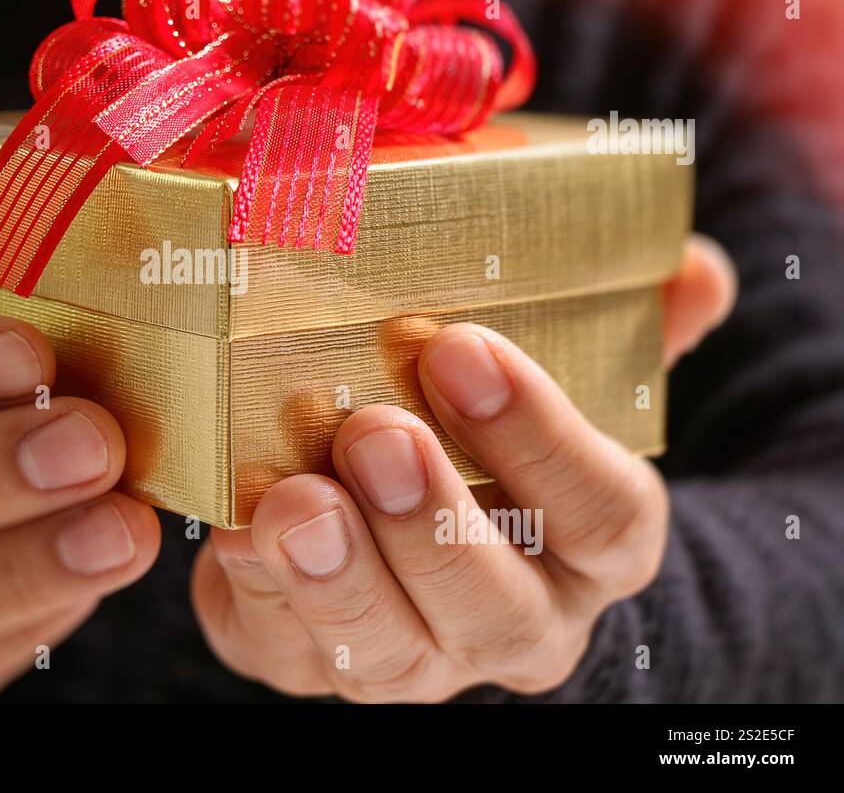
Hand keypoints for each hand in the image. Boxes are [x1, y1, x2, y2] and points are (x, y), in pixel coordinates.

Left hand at [192, 236, 735, 700]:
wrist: (397, 520)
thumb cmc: (486, 438)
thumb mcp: (560, 378)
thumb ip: (620, 330)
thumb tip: (697, 271)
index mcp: (590, 544)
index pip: (605, 513)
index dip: (542, 437)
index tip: (462, 348)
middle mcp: (518, 618)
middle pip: (498, 605)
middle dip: (435, 523)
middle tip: (374, 431)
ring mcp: (420, 656)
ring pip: (395, 654)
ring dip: (342, 576)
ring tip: (293, 502)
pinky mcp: (316, 661)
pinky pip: (290, 648)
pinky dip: (260, 591)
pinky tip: (236, 530)